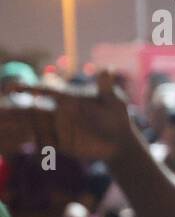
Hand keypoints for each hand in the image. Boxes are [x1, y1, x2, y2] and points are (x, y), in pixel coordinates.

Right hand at [0, 71, 134, 163]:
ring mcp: (58, 128)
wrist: (121, 141)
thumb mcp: (113, 102)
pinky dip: (38, 143)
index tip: (12, 88)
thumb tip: (106, 70)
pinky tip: (36, 147)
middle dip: (18, 109)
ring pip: (34, 126)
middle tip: (5, 112)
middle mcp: (58, 112)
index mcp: (67, 98)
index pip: (44, 90)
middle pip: (33, 109)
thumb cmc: (116, 117)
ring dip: (26, 127)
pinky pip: (44, 143)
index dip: (28, 88)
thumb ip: (106, 87)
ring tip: (25, 132)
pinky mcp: (61, 144)